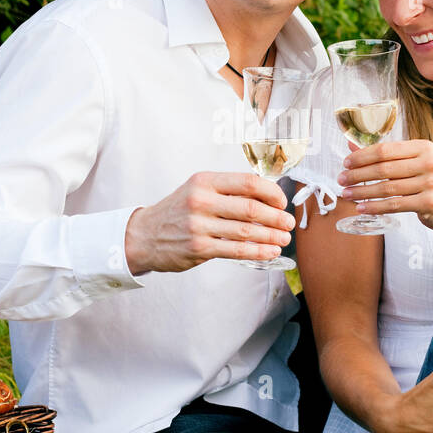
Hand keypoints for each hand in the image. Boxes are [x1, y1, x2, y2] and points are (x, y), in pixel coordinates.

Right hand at [124, 172, 295, 273]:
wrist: (143, 235)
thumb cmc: (178, 211)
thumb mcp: (198, 190)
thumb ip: (228, 191)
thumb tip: (268, 196)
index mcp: (205, 181)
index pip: (248, 182)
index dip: (271, 192)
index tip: (282, 202)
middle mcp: (201, 200)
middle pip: (251, 208)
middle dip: (277, 217)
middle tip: (289, 223)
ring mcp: (198, 225)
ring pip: (247, 231)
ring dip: (271, 236)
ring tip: (284, 238)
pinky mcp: (199, 248)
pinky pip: (237, 250)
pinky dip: (258, 252)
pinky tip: (271, 251)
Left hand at [336, 138, 432, 232]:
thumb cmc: (429, 183)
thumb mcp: (412, 164)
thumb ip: (385, 155)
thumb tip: (351, 146)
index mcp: (423, 147)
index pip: (385, 149)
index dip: (362, 156)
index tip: (345, 163)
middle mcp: (429, 163)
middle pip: (384, 168)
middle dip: (358, 175)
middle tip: (341, 179)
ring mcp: (431, 183)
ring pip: (387, 188)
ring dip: (362, 192)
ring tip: (346, 194)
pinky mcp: (429, 203)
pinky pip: (394, 205)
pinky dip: (375, 207)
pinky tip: (361, 208)